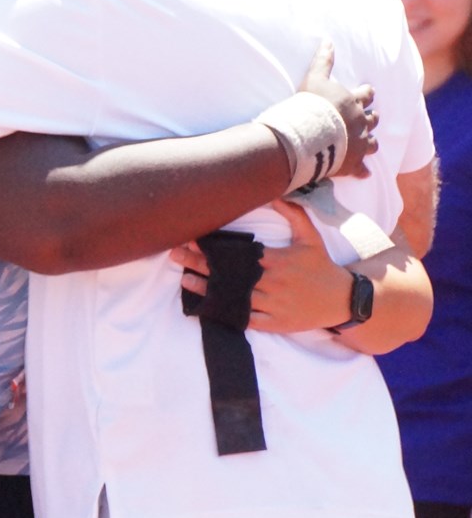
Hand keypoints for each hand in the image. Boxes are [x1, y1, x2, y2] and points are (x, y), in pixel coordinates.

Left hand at [171, 199, 352, 332]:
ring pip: (233, 297)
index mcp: (277, 261)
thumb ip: (293, 214)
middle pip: (229, 274)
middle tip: (175, 256)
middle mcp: (272, 283)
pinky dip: (227, 313)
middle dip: (200, 264)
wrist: (341, 300)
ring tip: (185, 280)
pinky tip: (209, 306)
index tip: (193, 239)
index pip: (238, 253)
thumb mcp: (310, 237)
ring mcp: (272, 305)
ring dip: (207, 289)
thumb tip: (274, 194)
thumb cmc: (322, 266)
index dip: (213, 247)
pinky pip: (246, 319)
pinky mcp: (274, 323)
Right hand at [299, 40, 377, 179]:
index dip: (367, 93)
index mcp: (353, 102)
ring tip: (368, 145)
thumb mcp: (314, 78)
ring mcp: (359, 144)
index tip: (367, 93)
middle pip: (373, 119)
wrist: (309, 135)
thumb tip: (328, 40)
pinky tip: (364, 173)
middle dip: (371, 118)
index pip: (367, 94)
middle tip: (368, 119)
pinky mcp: (353, 163)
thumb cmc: (311, 105)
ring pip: (373, 143)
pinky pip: (362, 169)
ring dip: (371, 143)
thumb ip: (323, 61)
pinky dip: (363, 171)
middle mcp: (361, 123)